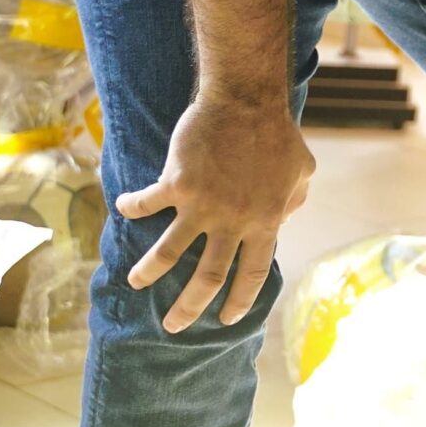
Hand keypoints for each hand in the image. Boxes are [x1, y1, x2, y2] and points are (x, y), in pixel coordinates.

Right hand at [114, 95, 313, 332]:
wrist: (246, 101)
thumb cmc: (277, 133)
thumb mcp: (302, 171)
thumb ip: (294, 200)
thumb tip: (283, 219)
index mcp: (265, 221)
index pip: (252, 273)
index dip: (240, 301)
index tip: (227, 319)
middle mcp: (233, 221)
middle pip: (207, 277)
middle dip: (188, 307)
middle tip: (173, 326)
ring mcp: (202, 205)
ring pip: (168, 253)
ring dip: (148, 272)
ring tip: (135, 282)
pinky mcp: (176, 184)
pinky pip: (146, 204)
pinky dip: (131, 207)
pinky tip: (123, 207)